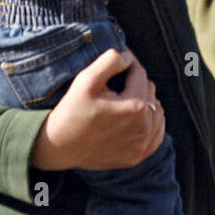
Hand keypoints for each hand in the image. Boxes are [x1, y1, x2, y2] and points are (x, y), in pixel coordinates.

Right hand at [31, 49, 164, 170]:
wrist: (57, 147)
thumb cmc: (71, 111)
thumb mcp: (86, 79)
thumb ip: (110, 61)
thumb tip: (128, 57)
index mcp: (136, 106)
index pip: (140, 73)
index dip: (127, 64)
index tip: (117, 62)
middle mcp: (145, 127)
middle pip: (150, 91)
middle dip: (135, 83)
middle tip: (115, 84)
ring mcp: (142, 145)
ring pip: (157, 111)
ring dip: (145, 102)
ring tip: (125, 99)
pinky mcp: (137, 156)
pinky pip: (156, 134)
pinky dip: (151, 124)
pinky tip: (137, 118)